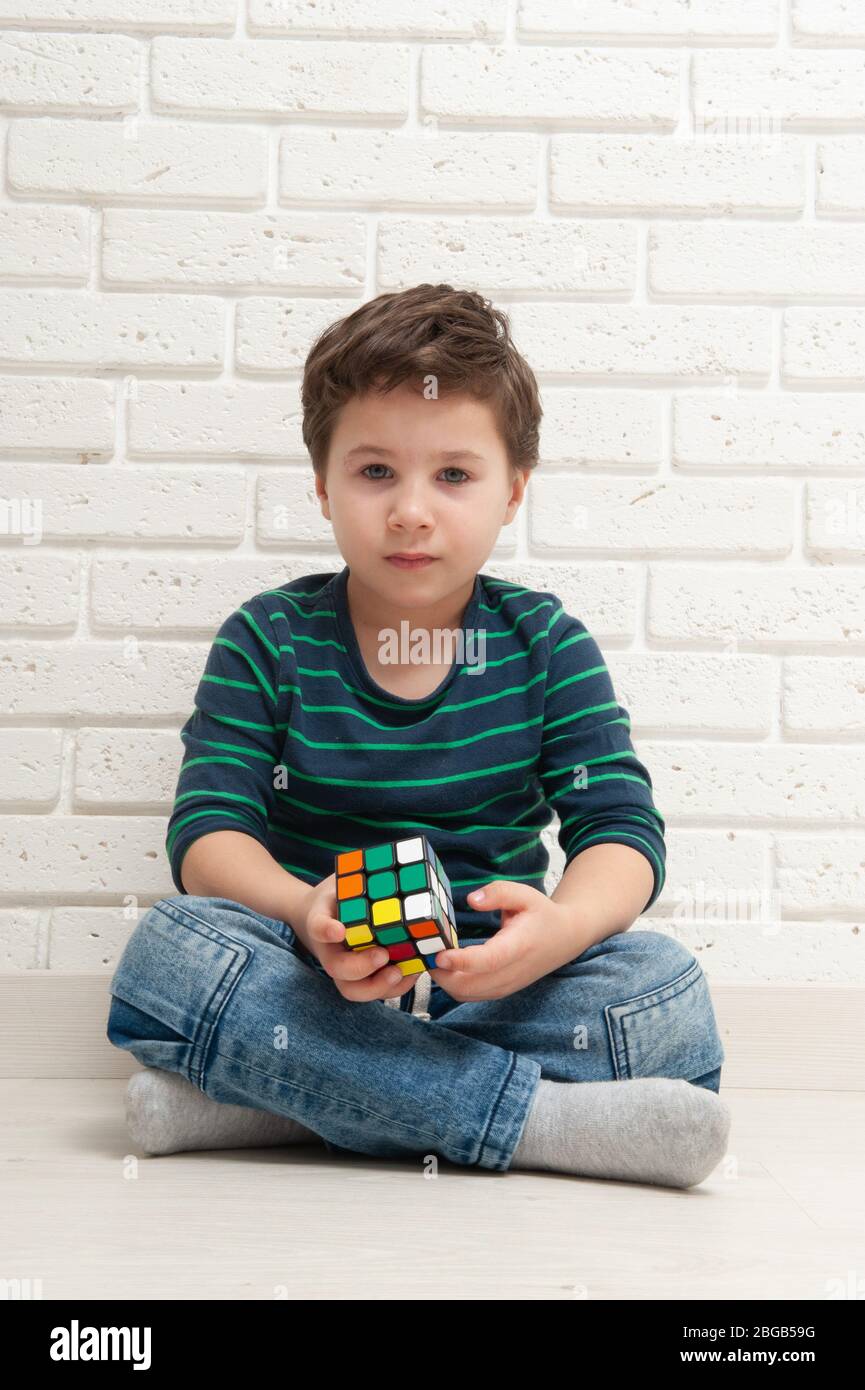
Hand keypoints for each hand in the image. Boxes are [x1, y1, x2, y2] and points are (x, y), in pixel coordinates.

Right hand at [295, 872, 416, 1003]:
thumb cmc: (335, 895)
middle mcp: (329, 950)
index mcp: (320, 921)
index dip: (325, 930)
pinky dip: (392, 987)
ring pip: (352, 990)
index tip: (338, 929)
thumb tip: (389, 860)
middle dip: (360, 968)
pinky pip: (371, 991)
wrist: (320, 915)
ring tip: (402, 972)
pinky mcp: (359, 977)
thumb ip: (357, 877)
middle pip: (335, 970)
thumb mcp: (340, 879)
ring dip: (378, 986)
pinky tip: (413, 972)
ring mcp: (343, 967)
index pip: (317, 927)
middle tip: (382, 955)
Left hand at [430, 880, 579, 1001]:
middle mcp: (511, 972)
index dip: (461, 961)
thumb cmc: (542, 914)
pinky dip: (452, 984)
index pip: (487, 961)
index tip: (439, 954)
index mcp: (518, 947)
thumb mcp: (524, 894)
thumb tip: (471, 900)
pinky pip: (469, 995)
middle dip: (441, 974)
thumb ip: (498, 893)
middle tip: (423, 951)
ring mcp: (505, 986)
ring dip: (444, 981)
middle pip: (469, 986)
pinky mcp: (500, 991)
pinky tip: (444, 966)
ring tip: (430, 957)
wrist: (564, 938)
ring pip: (466, 994)